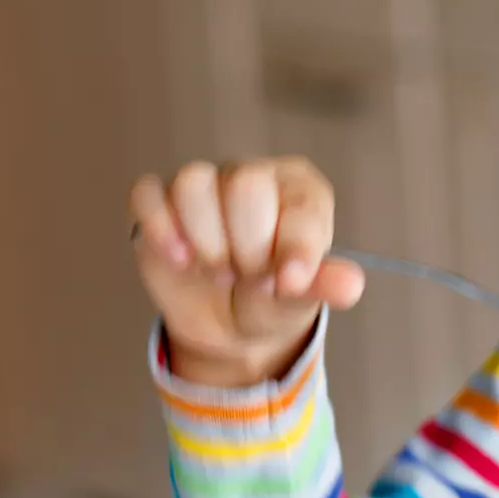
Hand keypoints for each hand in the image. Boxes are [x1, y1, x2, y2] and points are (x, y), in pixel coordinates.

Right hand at [129, 157, 364, 387]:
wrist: (226, 323)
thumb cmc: (272, 298)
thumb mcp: (300, 299)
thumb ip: (321, 287)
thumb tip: (350, 286)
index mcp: (301, 190)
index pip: (297, 205)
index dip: (292, 250)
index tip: (286, 284)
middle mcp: (255, 175)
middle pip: (244, 187)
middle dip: (246, 249)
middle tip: (249, 275)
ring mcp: (205, 183)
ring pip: (194, 183)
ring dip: (206, 242)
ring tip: (219, 270)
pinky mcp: (159, 200)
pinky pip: (148, 195)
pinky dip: (161, 231)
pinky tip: (180, 261)